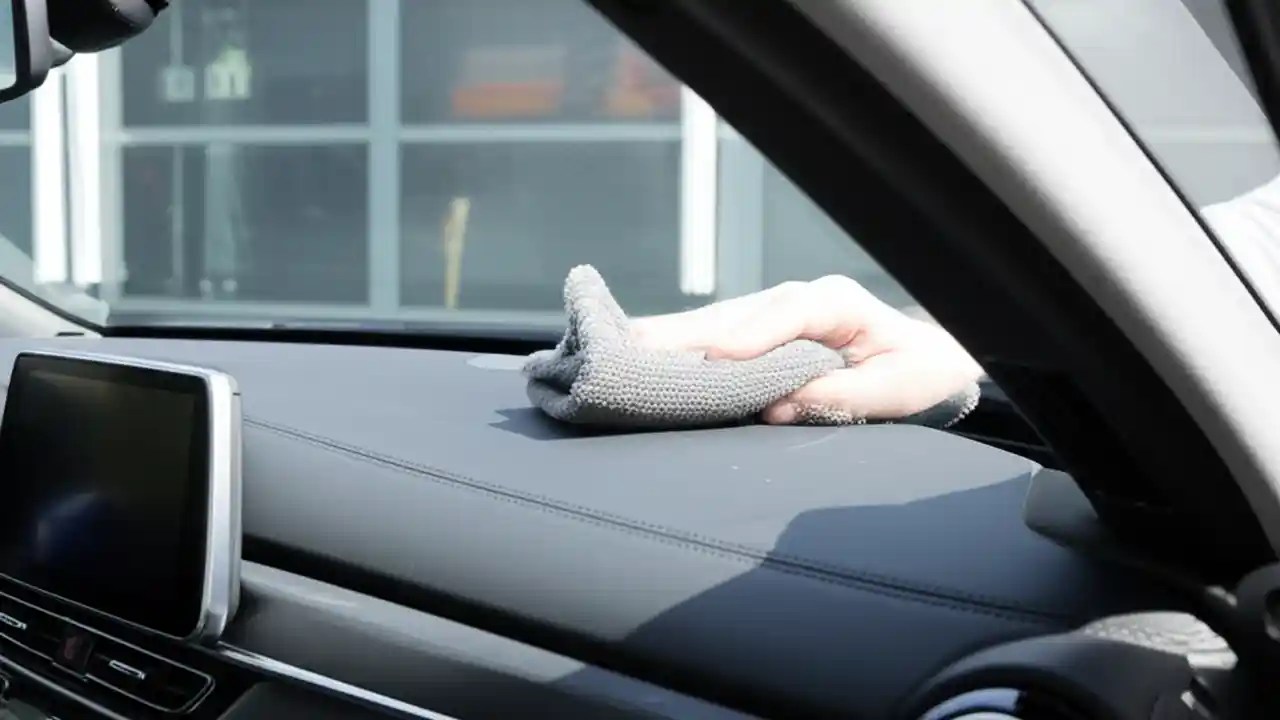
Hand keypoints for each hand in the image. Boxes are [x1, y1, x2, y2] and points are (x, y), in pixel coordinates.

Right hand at [632, 275, 981, 423]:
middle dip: (685, 333)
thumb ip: (839, 397)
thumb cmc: (917, 372)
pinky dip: (681, 347)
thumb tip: (776, 408)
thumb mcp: (895, 391)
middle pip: (734, 313)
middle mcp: (799, 298)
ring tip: (621, 347)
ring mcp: (775, 312)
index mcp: (837, 302)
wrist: (925, 359)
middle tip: (632, 347)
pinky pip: (716, 336)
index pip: (788, 312)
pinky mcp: (760, 332)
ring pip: (716, 321)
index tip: (713, 357)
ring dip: (671, 338)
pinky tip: (642, 353)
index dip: (748, 335)